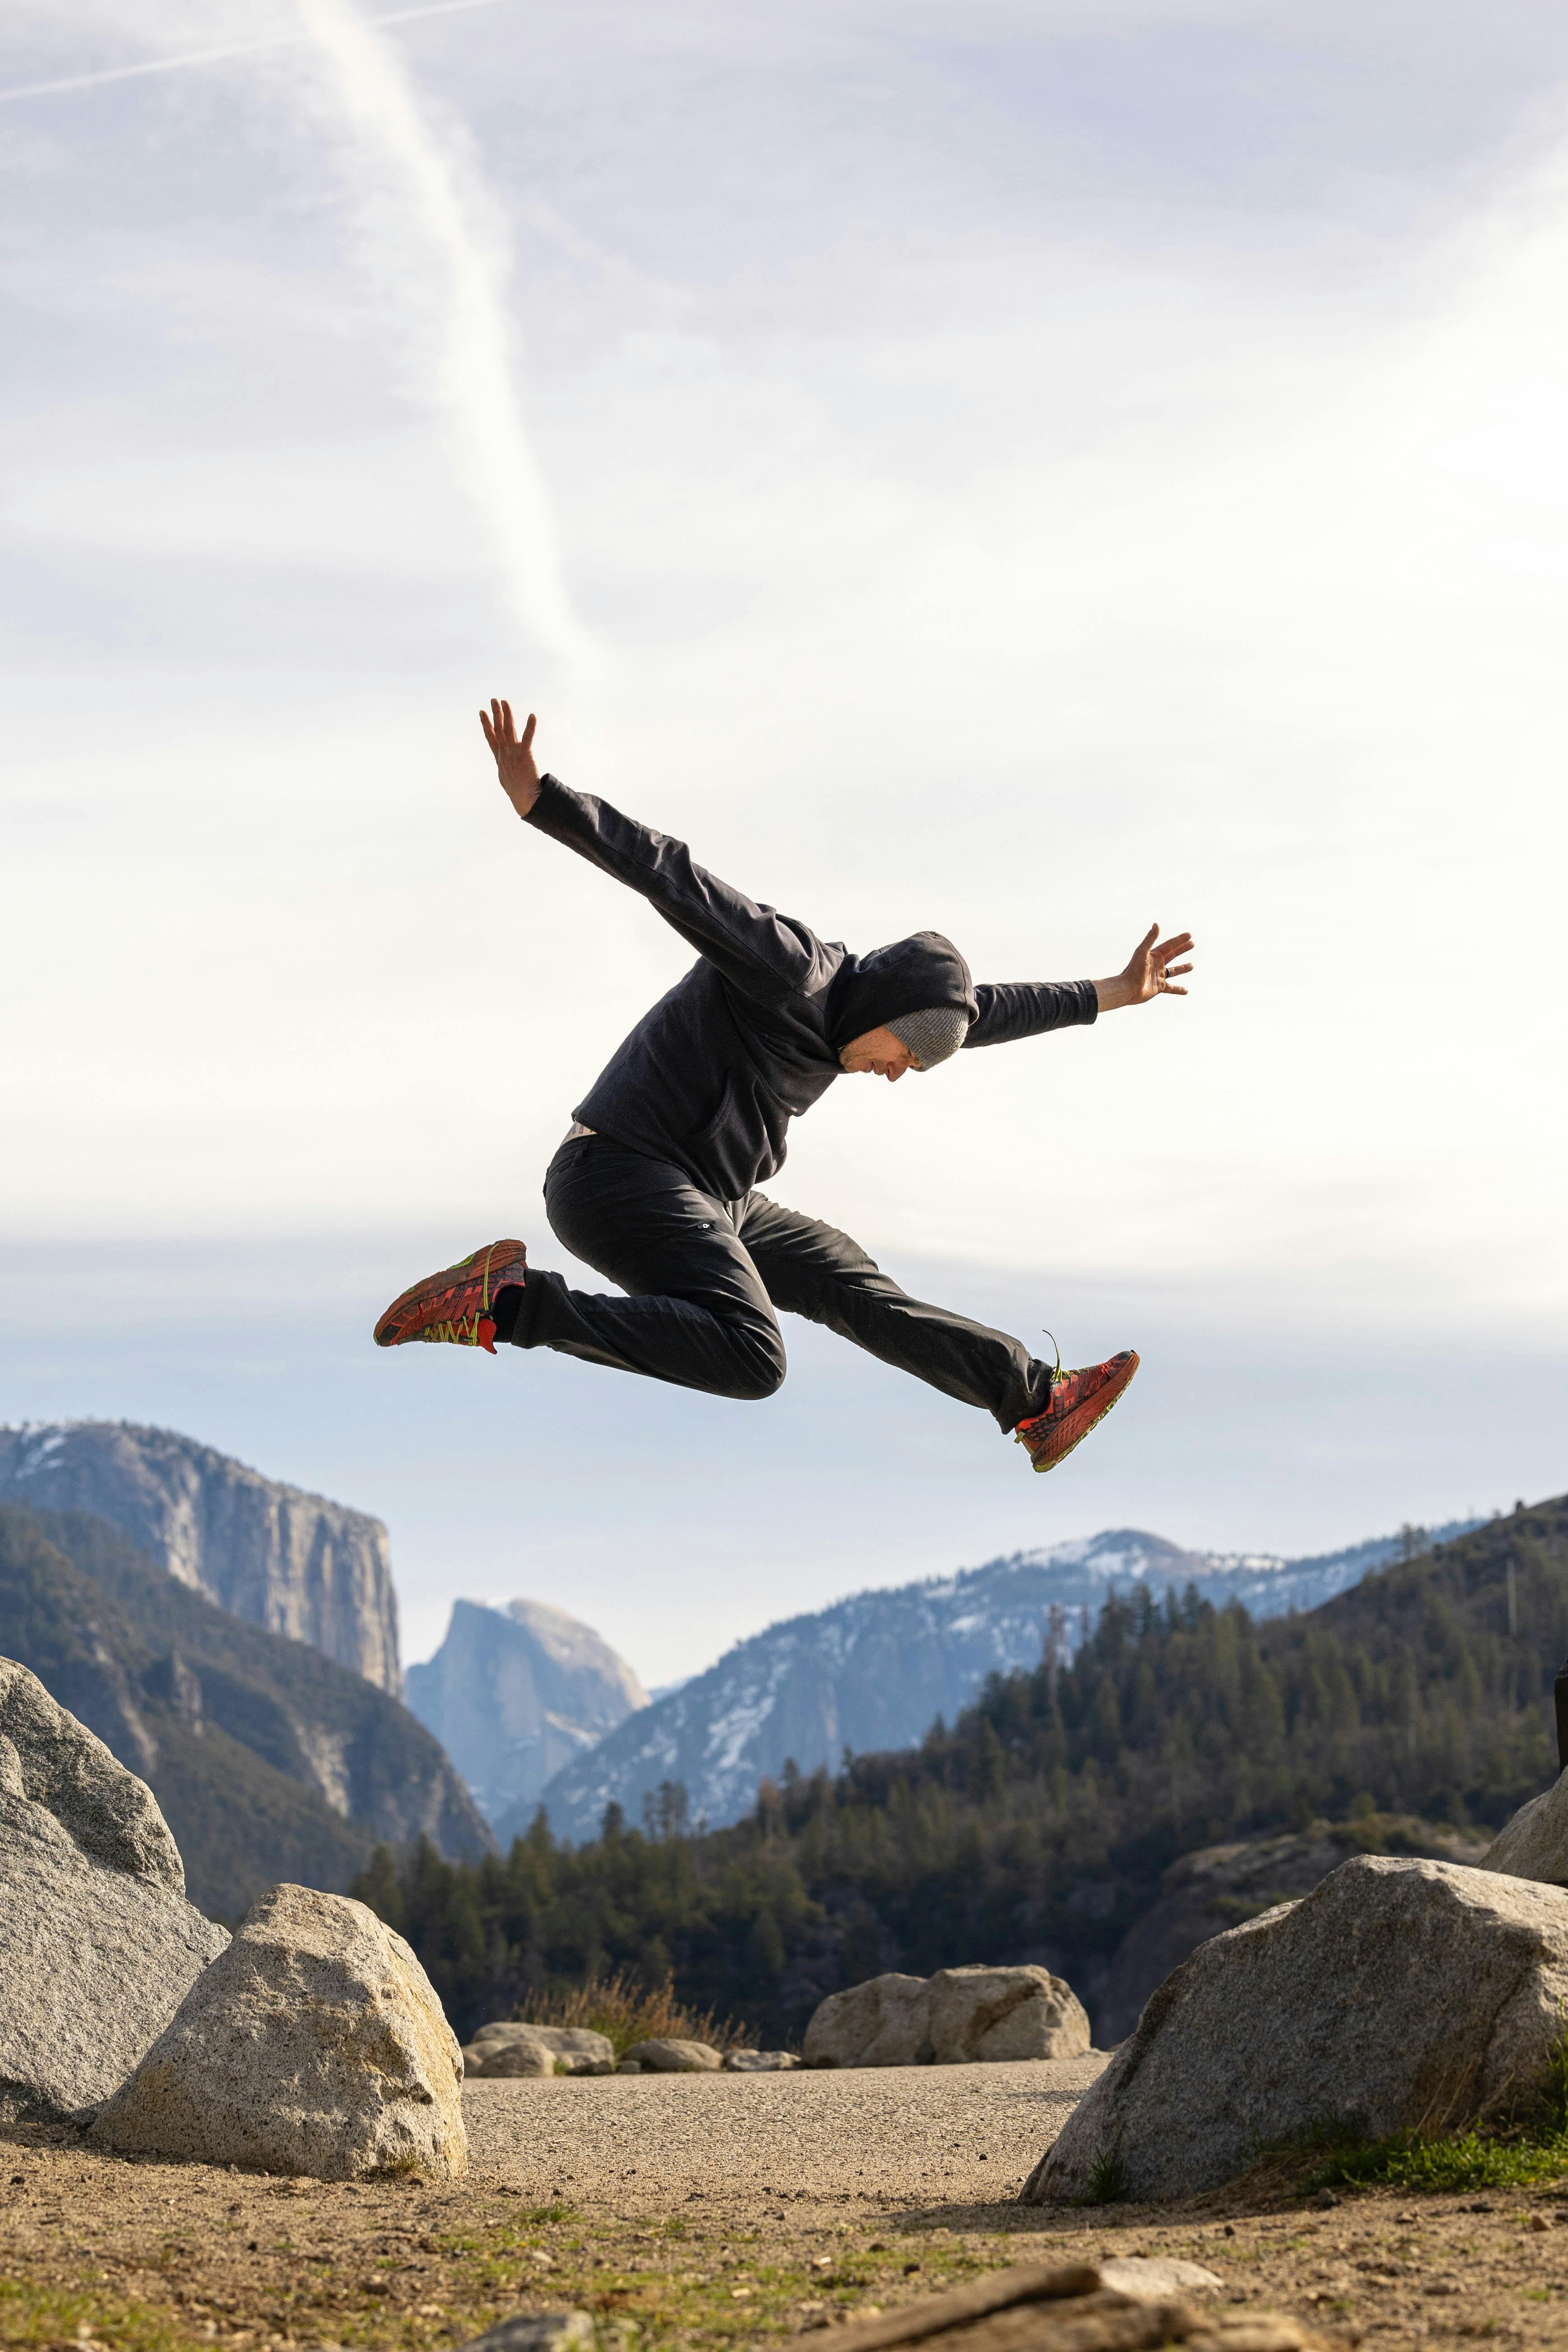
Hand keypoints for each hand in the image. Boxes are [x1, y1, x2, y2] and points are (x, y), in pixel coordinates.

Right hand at [479, 697, 541, 817]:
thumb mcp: (505, 778)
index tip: (481, 712)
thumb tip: (502, 770)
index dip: (486, 724)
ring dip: (506, 714)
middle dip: (495, 713)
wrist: (524, 798)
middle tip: (493, 700)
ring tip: (504, 702)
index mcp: (499, 757)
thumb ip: (504, 769)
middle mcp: (504, 753)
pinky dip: (530, 726)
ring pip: (508, 729)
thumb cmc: (516, 790)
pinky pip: (528, 738)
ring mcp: (513, 753)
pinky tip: (532, 716)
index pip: (491, 737)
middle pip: (498, 729)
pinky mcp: (525, 755)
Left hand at [1095, 923, 1194, 1012]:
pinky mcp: (1159, 988)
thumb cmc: (1133, 970)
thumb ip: (1150, 939)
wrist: (1127, 989)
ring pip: (1173, 971)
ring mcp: (1158, 976)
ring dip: (1182, 968)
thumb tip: (1156, 924)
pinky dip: (1178, 989)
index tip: (1189, 935)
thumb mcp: (1142, 952)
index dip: (1179, 940)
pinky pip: (1171, 988)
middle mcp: (1156, 965)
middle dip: (1182, 949)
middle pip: (1172, 955)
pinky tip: (1186, 991)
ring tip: (1191, 966)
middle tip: (1192, 944)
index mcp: (1153, 955)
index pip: (1169, 945)